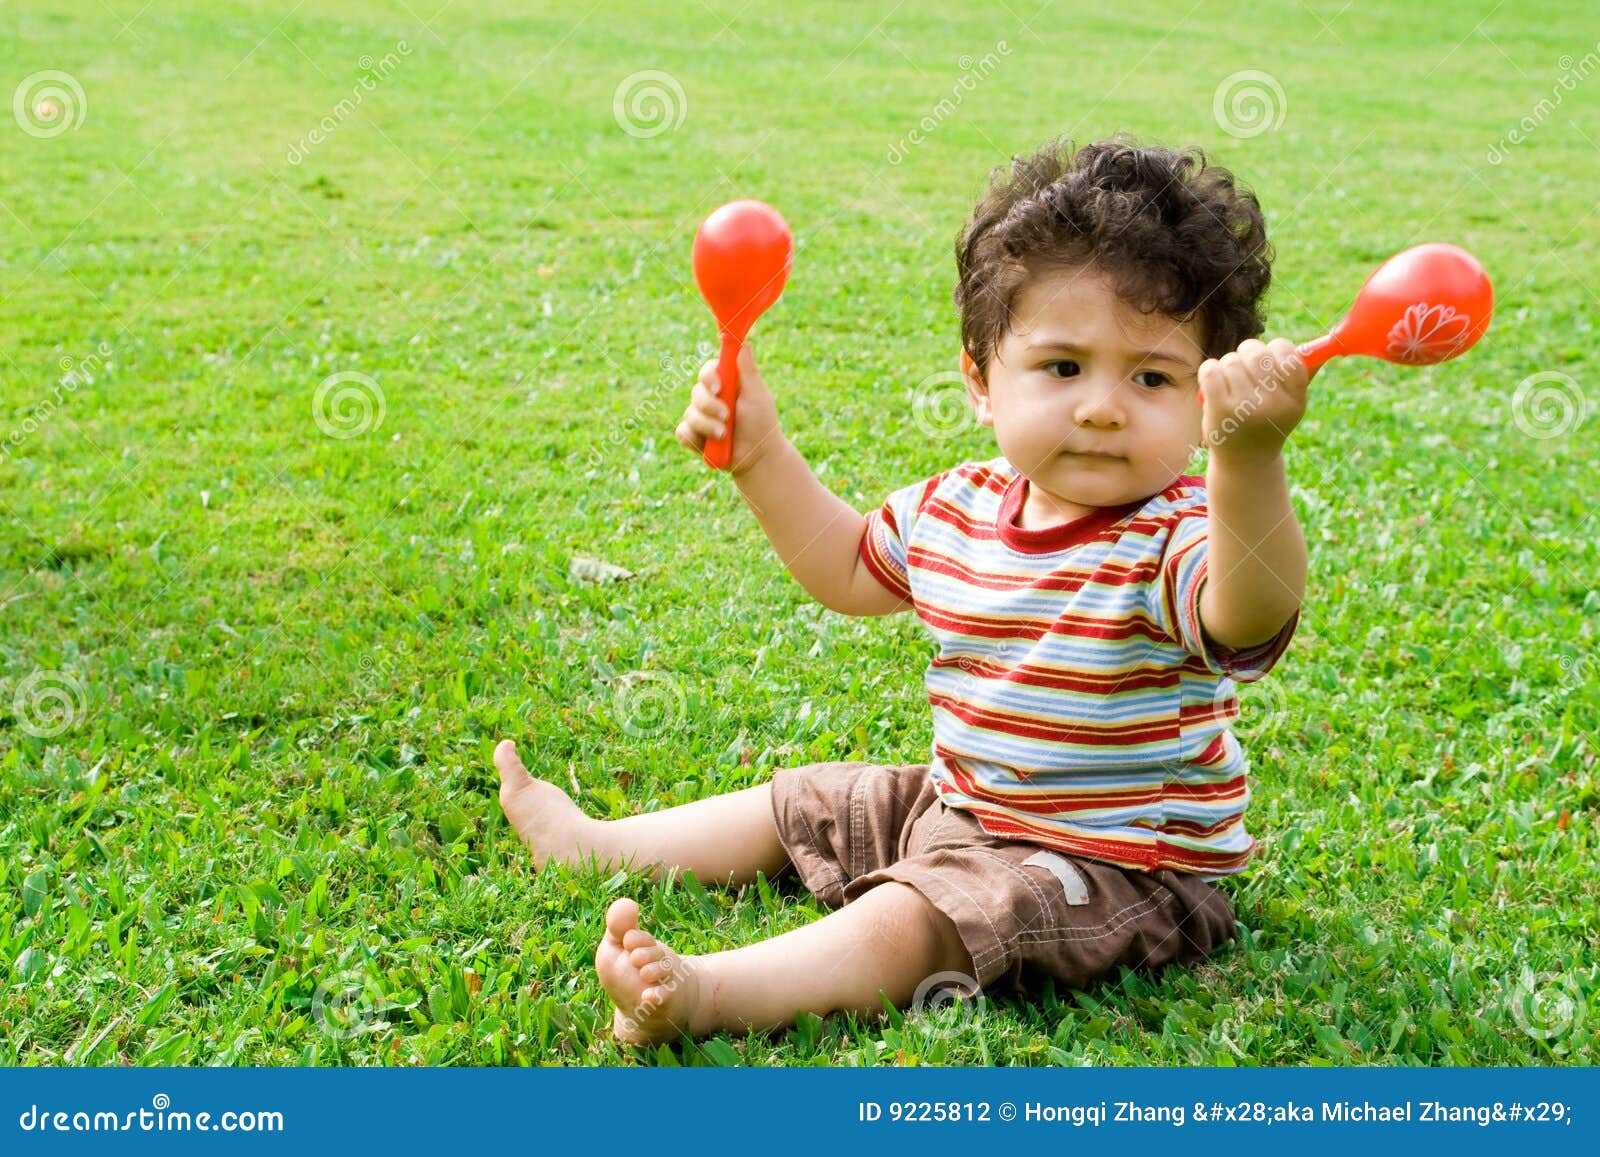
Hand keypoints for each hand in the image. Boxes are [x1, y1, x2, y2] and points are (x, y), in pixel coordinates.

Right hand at [675, 342, 784, 477]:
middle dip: (710, 407)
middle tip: (727, 417)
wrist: (757, 456)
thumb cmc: (761, 423)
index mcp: (725, 383)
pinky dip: (695, 438)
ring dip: (708, 426)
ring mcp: (700, 416)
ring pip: (690, 414)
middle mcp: (710, 397)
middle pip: (696, 392)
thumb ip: (748, 371)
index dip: (709, 377)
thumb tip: (743, 343)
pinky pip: (683, 432)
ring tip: (724, 436)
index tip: (719, 387)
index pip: (708, 371)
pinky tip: (710, 444)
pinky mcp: (694, 435)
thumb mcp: (757, 395)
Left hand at [1198, 337, 1308, 464]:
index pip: (1289, 356)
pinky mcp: (1220, 410)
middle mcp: (1273, 404)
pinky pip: (1210, 370)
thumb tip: (1319, 350)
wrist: (1245, 460)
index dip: (1275, 348)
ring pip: (1231, 361)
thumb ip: (1301, 377)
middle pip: (1257, 354)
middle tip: (1244, 364)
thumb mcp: (1291, 405)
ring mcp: (1245, 408)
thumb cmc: (1268, 423)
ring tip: (1230, 381)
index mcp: (1295, 399)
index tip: (1269, 360)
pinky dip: (1209, 370)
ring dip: (1227, 365)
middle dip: (1247, 352)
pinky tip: (1212, 380)